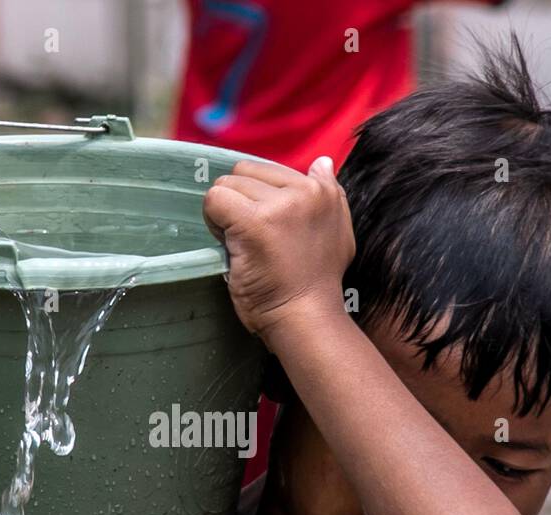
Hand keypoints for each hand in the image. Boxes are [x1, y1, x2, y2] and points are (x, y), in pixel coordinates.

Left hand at [203, 156, 355, 341]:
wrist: (306, 316)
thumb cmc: (315, 283)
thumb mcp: (337, 231)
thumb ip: (329, 194)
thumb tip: (322, 161)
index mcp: (323, 189)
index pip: (268, 171)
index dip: (258, 199)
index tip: (269, 232)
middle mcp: (305, 190)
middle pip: (244, 172)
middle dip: (239, 202)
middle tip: (251, 239)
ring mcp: (280, 205)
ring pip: (226, 185)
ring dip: (225, 216)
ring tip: (244, 245)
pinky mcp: (255, 221)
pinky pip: (215, 201)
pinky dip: (213, 223)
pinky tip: (232, 247)